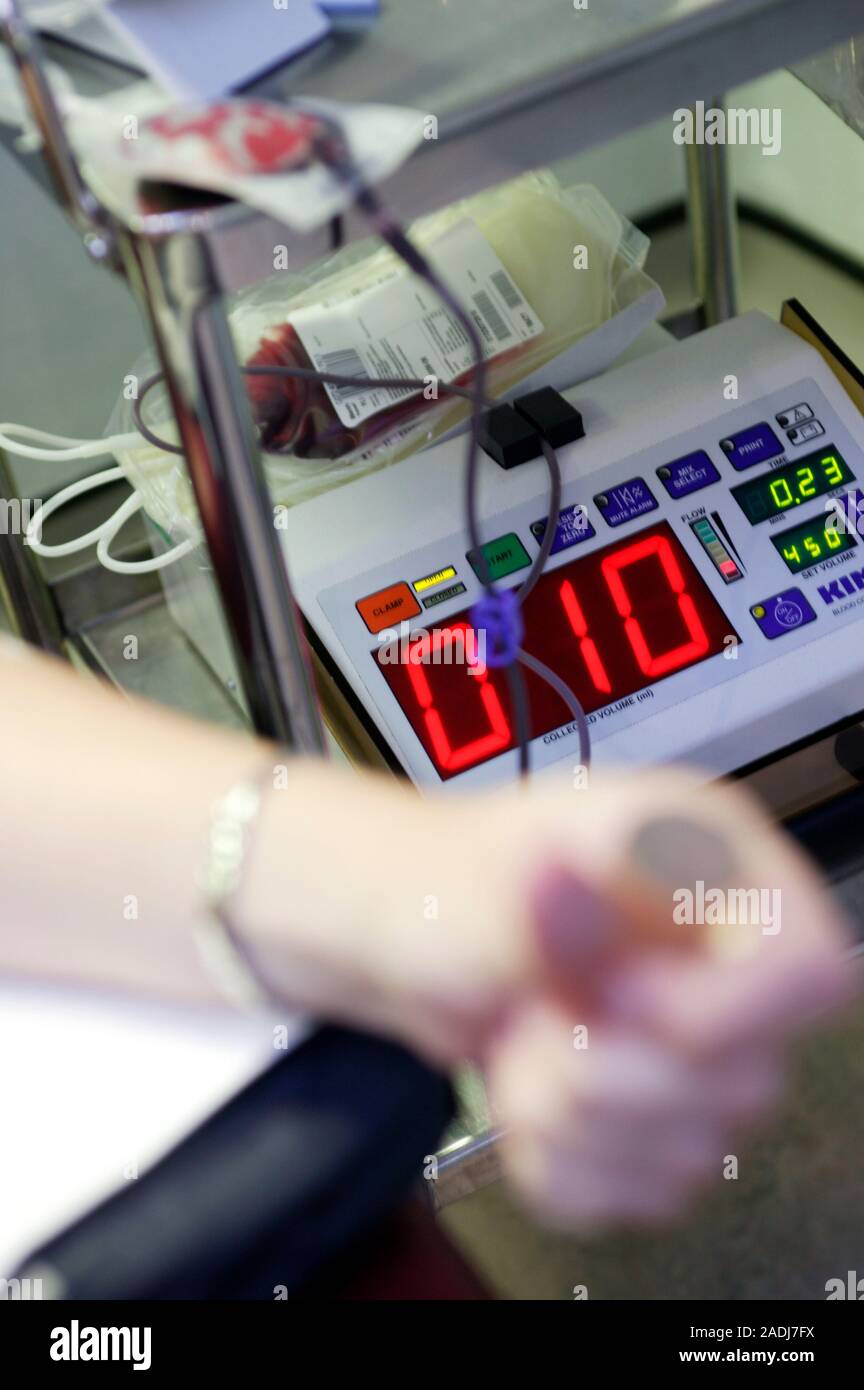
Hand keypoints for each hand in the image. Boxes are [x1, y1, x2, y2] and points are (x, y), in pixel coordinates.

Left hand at [247, 763, 854, 1228]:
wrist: (400, 942)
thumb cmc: (447, 884)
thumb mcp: (483, 885)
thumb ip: (542, 908)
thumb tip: (571, 885)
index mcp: (708, 867)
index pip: (805, 968)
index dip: (720, 1007)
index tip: (614, 996)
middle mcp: (718, 957)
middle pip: (749, 1080)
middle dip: (609, 1070)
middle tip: (537, 1017)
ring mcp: (693, 1043)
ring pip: (694, 1149)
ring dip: (573, 1116)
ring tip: (519, 1045)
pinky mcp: (652, 1114)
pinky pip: (639, 1190)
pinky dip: (562, 1164)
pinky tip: (522, 1096)